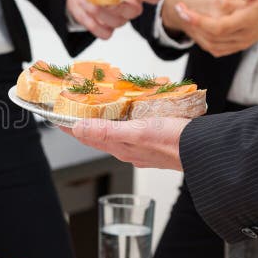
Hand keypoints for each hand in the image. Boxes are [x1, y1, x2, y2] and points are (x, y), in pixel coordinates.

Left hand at [61, 118, 190, 170]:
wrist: (204, 151)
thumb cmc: (175, 142)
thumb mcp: (137, 132)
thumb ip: (107, 131)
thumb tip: (78, 128)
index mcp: (120, 147)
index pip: (85, 136)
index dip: (68, 125)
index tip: (53, 116)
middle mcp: (127, 148)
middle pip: (96, 134)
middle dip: (81, 122)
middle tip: (69, 107)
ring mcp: (140, 146)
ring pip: (112, 132)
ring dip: (100, 120)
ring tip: (91, 107)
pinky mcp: (153, 142)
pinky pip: (129, 129)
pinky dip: (120, 120)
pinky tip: (125, 113)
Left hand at [66, 0, 160, 39]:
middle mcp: (130, 5)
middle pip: (135, 11)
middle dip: (118, 6)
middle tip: (103, 0)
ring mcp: (120, 19)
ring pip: (118, 23)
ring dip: (100, 13)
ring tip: (87, 1)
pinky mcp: (107, 29)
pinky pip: (105, 34)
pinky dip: (94, 25)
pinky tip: (87, 14)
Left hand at [171, 0, 257, 57]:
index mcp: (249, 20)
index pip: (216, 27)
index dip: (196, 20)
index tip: (181, 7)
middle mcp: (245, 35)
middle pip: (211, 37)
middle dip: (191, 24)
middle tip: (179, 8)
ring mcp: (243, 42)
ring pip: (212, 46)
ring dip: (196, 33)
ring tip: (186, 15)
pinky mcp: (242, 44)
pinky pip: (219, 49)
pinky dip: (205, 40)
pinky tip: (199, 26)